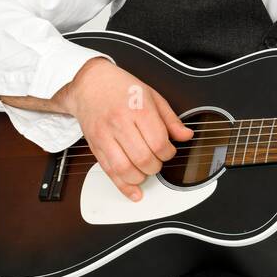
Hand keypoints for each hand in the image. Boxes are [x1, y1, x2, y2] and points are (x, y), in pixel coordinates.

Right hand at [54, 57, 193, 201]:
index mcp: (138, 110)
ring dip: (141, 177)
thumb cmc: (122, 88)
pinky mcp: (95, 146)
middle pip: (143, 159)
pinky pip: (109, 173)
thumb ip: (171, 120)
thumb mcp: (153, 97)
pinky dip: (123, 186)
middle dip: (156, 166)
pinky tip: (134, 192)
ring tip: (146, 170)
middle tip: (157, 160)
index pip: (159, 142)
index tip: (168, 151)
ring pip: (125, 170)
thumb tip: (186, 136)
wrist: (90, 84)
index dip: (168, 153)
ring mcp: (105, 136)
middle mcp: (120, 124)